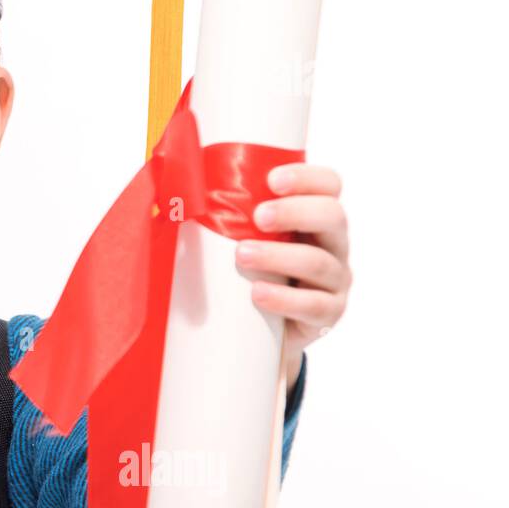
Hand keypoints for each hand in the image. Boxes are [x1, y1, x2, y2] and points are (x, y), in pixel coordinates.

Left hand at [237, 162, 350, 384]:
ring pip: (320, 262)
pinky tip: (258, 294)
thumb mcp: (240, 238)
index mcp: (315, 215)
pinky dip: (284, 299)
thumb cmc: (247, 271)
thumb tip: (172, 187)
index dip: (307, 177)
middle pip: (332, 216)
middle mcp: (333, 244)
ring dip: (279, 256)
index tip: (271, 180)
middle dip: (294, 212)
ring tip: (242, 255)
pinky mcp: (327, 314)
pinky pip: (314, 306)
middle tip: (258, 217)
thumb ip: (224, 212)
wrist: (261, 330)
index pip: (328, 185)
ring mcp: (335, 280)